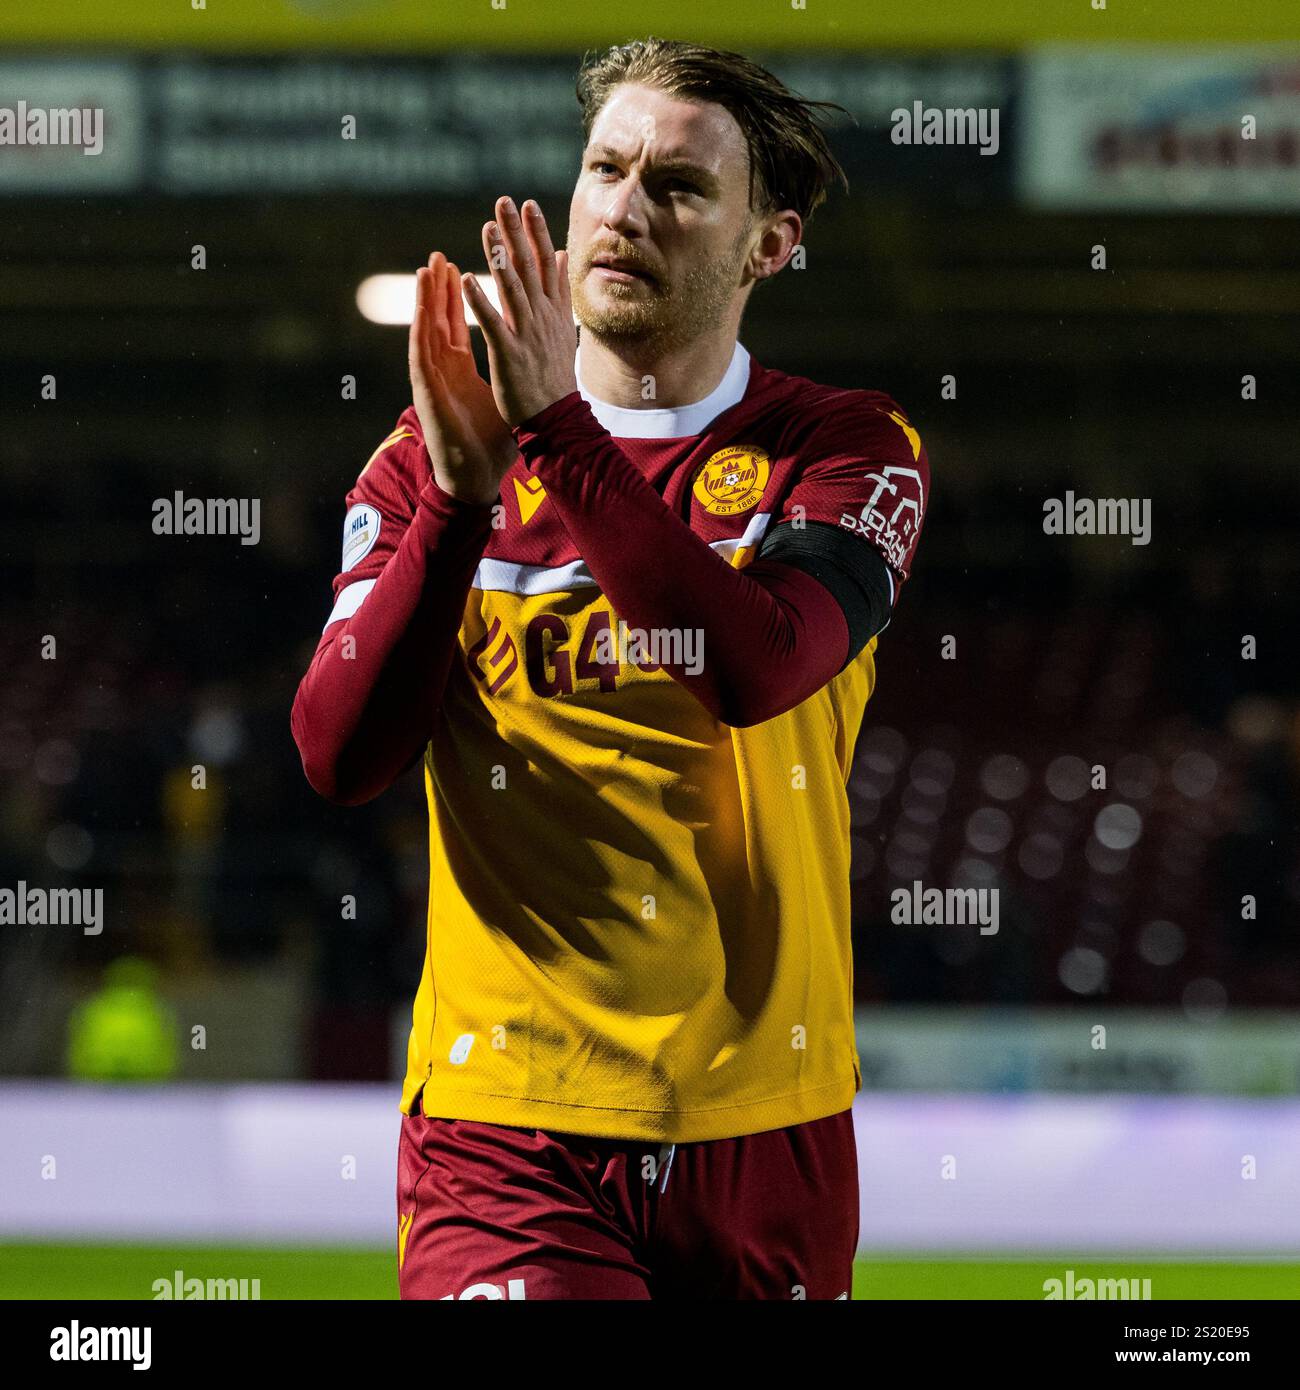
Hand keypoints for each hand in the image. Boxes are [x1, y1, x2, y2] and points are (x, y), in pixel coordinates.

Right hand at [408, 251, 516, 504]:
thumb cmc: (490, 442)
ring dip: (427, 300)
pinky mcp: (428, 392)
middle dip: (441, 288)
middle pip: (441, 321)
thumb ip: (514, 374)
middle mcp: (446, 369)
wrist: (475, 475)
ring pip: (428, 331)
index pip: (461, 325)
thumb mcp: (506, 398)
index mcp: (462, 369)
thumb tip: (536, 362)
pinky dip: (422, 330)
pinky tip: (424, 308)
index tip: (464, 268)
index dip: (462, 298)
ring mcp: (435, 379)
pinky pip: (423, 356)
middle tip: (439, 256)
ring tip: (428, 269)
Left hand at [461, 197, 577, 428]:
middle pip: (530, 268)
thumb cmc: (556, 378)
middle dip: (517, 233)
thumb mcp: (565, 331)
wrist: (557, 418)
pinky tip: (467, 280)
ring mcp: (526, 335)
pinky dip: (480, 302)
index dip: (538, 233)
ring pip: (512, 289)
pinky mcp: (509, 354)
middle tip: (504, 201)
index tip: (529, 204)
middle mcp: (543, 318)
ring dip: (499, 257)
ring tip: (486, 229)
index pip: (548, 264)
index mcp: (554, 313)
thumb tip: (563, 256)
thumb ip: (561, 292)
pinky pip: (492, 323)